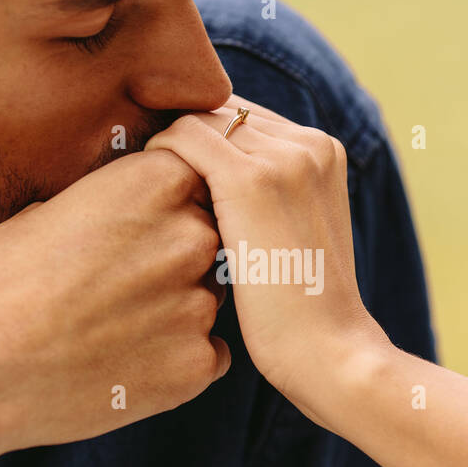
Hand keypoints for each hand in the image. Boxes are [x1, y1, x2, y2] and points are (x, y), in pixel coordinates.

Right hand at [0, 148, 229, 451]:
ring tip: (107, 330)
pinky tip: (122, 366)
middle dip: (175, 261)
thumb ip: (113, 201)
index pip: (199, 180)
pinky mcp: (195, 366)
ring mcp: (198, 305)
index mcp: (155, 182)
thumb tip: (136, 203)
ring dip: (173, 313)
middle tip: (116, 287)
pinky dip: (175, 363)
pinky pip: (207, 355)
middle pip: (211, 242)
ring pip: (207, 301)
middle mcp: (190, 237)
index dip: (170, 206)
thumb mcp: (47, 210)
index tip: (137, 229)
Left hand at [143, 95, 387, 418]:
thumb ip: (266, 200)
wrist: (329, 354)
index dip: (202, 141)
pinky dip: (157, 157)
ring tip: (139, 188)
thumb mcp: (291, 238)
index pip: (244, 119)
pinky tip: (142, 195)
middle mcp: (309, 142)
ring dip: (167, 148)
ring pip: (199, 120)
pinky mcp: (252, 180)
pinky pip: (184, 138)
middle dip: (182, 138)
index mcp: (324, 151)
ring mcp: (283, 157)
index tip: (167, 174)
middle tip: (141, 177)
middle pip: (221, 112)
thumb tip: (206, 185)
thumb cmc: (300, 313)